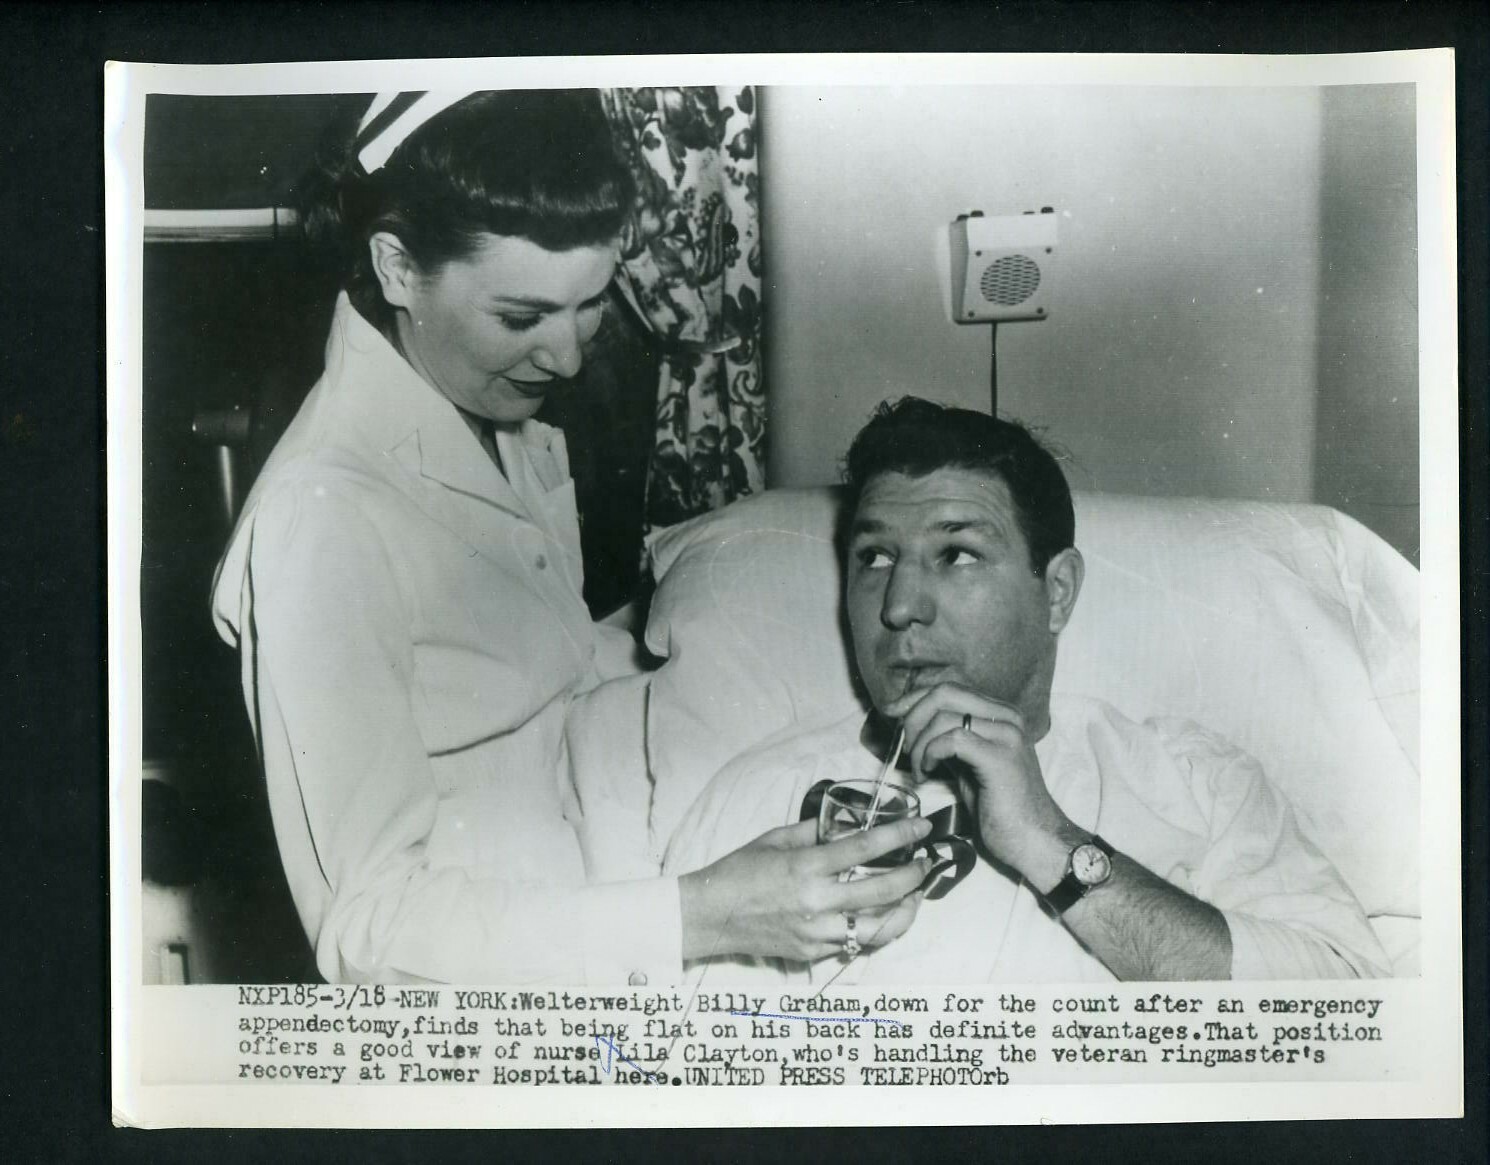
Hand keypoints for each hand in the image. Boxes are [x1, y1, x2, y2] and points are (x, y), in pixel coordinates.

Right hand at [679, 817, 932, 962]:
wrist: (709, 916)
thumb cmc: (738, 871)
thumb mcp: (774, 840)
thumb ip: (814, 832)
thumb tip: (847, 823)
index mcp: (806, 867)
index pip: (865, 848)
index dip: (900, 836)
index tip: (922, 829)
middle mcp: (817, 902)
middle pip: (883, 891)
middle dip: (914, 876)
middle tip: (925, 864)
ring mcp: (817, 933)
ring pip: (879, 929)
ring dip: (904, 911)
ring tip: (913, 897)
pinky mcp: (812, 953)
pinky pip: (853, 942)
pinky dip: (872, 928)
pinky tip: (879, 914)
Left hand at [883, 683, 1078, 884]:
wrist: (1034, 840)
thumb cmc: (1000, 807)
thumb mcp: (969, 765)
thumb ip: (949, 741)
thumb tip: (912, 725)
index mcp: (1001, 715)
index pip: (949, 689)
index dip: (915, 699)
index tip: (892, 715)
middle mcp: (1008, 718)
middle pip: (945, 693)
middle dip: (913, 716)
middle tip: (905, 748)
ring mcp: (1007, 735)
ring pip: (944, 717)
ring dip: (919, 744)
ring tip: (920, 769)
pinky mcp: (999, 758)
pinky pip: (951, 740)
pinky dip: (930, 754)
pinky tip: (927, 774)